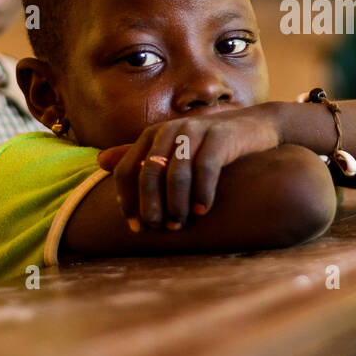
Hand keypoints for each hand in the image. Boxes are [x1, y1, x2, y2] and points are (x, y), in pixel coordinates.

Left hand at [96, 105, 282, 230]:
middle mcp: (170, 129)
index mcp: (152, 134)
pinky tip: (202, 210)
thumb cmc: (208, 143)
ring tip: (180, 224)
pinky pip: (206, 168)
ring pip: (176, 173)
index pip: (127, 169)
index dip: (127, 201)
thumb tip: (99, 161)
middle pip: (149, 173)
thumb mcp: (171, 147)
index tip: (136, 227)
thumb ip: (138, 155)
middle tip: (159, 229)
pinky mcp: (221, 136)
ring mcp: (195, 131)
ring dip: (176, 204)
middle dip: (151, 205)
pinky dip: (202, 192)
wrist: (255, 127)